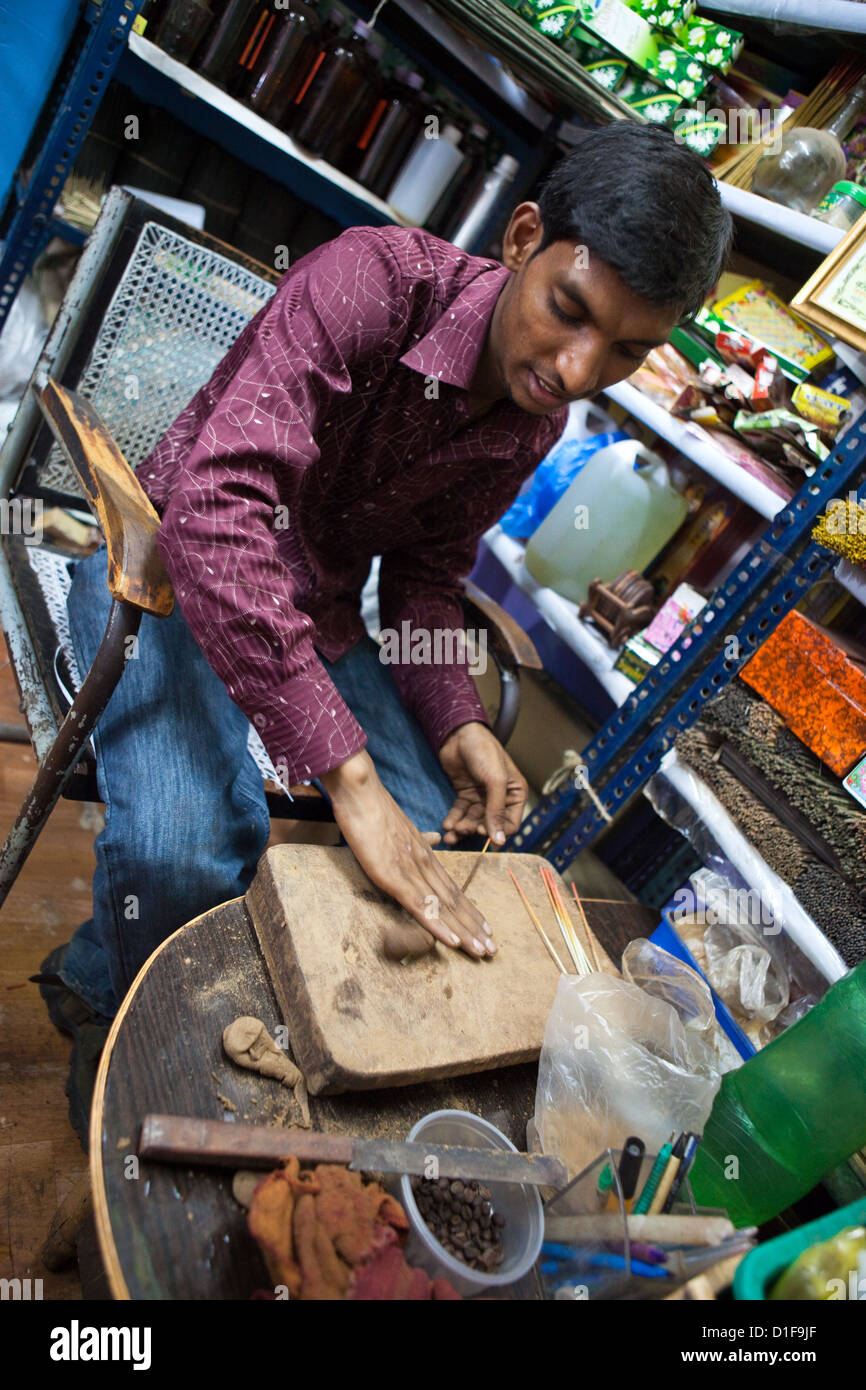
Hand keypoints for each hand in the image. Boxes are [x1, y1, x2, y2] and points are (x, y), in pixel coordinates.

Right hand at [320, 750, 494, 958]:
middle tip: (492, 950)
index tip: (485, 928)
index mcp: (426, 855)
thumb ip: (421, 838)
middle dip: (474, 928)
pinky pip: (419, 906)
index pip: (453, 888)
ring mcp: (410, 871)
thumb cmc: (374, 808)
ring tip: (481, 951)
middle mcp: (424, 865)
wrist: (361, 791)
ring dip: (463, 932)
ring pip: (443, 907)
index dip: (470, 910)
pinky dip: (437, 925)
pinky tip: (451, 941)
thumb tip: (437, 838)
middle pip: (454, 901)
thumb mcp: (403, 826)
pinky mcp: (393, 877)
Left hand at [439, 722, 527, 846]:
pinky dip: (454, 820)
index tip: (481, 833)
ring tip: (451, 831)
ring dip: (462, 828)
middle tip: (462, 829)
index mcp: (515, 793)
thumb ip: (496, 810)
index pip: (511, 823)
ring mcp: (481, 797)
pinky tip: (447, 825)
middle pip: (489, 824)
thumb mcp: (494, 780)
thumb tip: (498, 840)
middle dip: (475, 829)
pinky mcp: (465, 794)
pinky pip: (461, 812)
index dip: (497, 831)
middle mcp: (500, 797)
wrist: (458, 734)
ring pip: (473, 820)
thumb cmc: (483, 751)